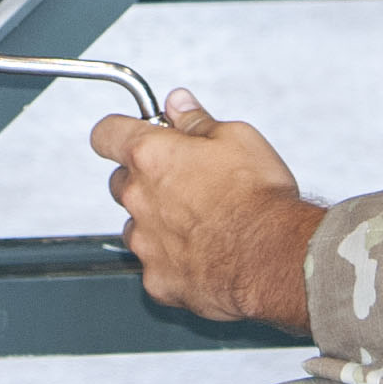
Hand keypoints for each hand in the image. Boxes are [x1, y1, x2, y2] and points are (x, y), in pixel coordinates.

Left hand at [91, 91, 323, 328]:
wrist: (276, 257)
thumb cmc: (259, 199)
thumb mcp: (236, 138)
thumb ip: (196, 120)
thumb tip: (177, 103)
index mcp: (151, 156)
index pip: (106, 134)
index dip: (118, 132)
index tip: (130, 135)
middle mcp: (139, 198)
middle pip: (121, 182)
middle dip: (145, 180)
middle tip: (186, 183)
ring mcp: (145, 243)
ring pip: (137, 227)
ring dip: (157, 223)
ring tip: (201, 224)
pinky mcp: (158, 280)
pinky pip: (155, 267)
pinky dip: (174, 263)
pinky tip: (205, 257)